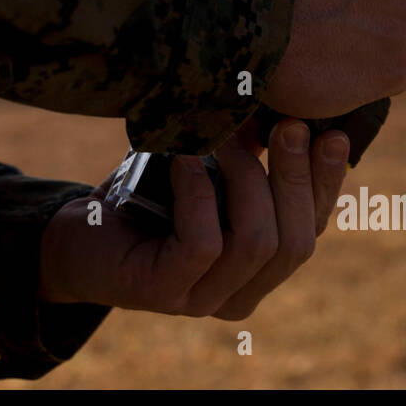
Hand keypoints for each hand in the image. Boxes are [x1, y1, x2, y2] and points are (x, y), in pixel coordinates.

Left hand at [39, 119, 349, 319]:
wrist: (73, 238)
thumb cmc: (143, 200)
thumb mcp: (205, 176)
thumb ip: (246, 159)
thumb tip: (285, 105)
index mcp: (258, 272)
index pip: (310, 230)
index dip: (325, 183)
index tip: (332, 133)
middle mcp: (238, 296)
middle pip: (296, 243)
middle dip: (295, 177)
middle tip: (286, 124)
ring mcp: (201, 300)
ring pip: (258, 243)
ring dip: (247, 179)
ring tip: (224, 137)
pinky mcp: (164, 291)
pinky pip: (204, 243)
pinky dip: (199, 192)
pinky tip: (185, 160)